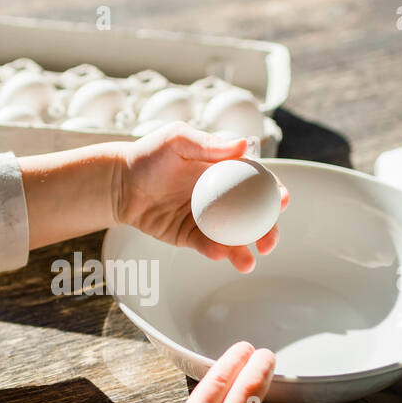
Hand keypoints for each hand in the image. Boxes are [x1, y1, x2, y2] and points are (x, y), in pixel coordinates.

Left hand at [113, 123, 288, 272]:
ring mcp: (207, 219)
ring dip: (243, 251)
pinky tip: (217, 253)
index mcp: (225, 172)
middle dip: (267, 232)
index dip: (274, 192)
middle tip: (269, 242)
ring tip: (247, 262)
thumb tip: (243, 144)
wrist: (119, 184)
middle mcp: (221, 197)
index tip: (282, 201)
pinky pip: (206, 245)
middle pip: (253, 217)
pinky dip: (214, 251)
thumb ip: (208, 144)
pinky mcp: (190, 236)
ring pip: (233, 238)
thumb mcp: (177, 140)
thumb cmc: (148, 156)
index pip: (258, 182)